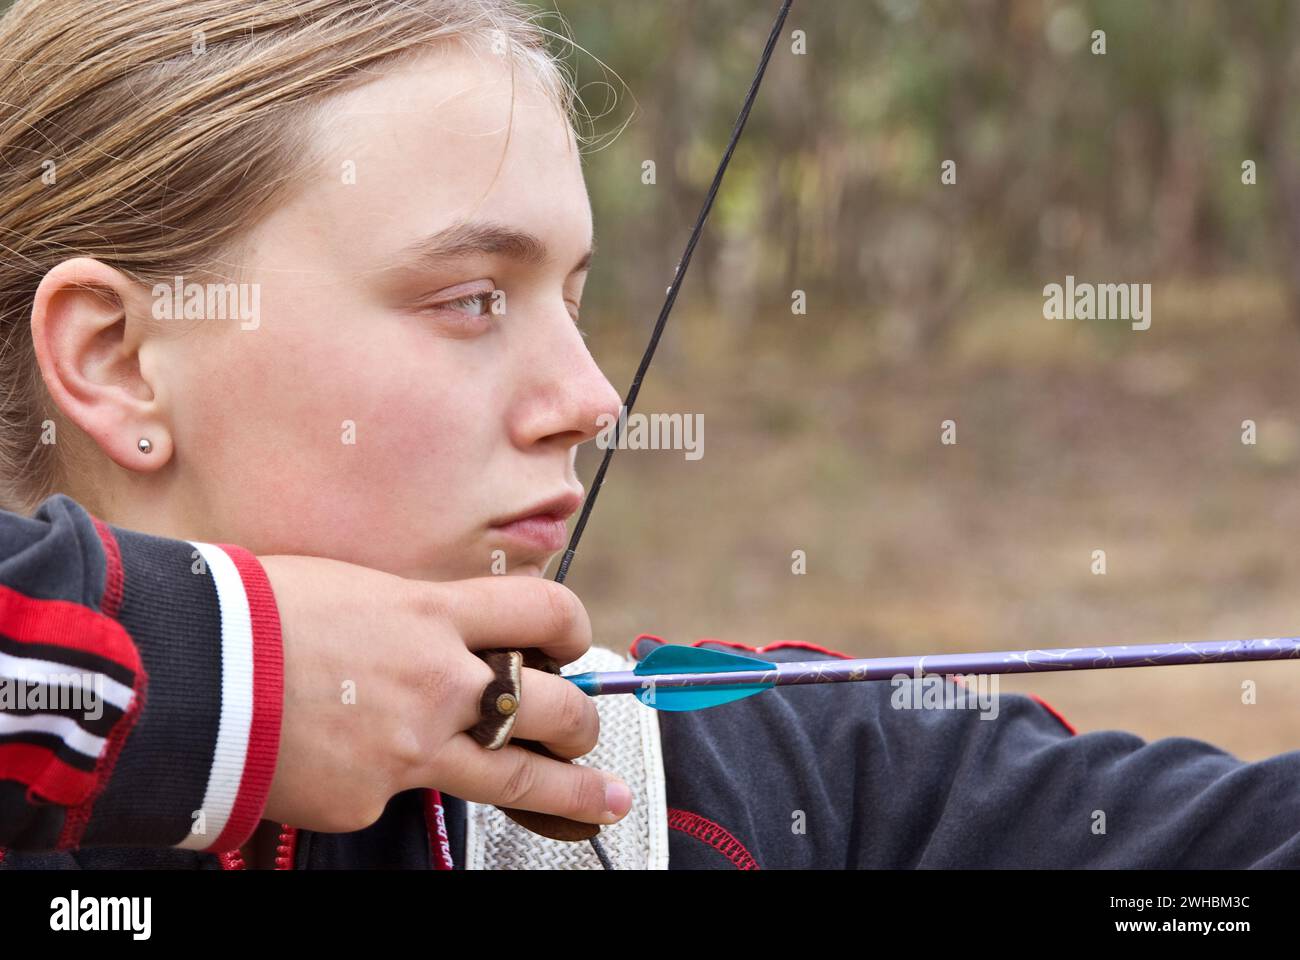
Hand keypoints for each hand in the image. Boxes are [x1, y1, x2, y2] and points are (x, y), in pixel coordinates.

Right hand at [256, 555, 631, 832]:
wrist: (186, 670)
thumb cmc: (255, 614)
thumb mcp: (355, 589)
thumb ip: (415, 619)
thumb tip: (445, 640)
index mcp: (434, 614)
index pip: (543, 610)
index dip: (570, 627)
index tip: (571, 643)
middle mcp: (439, 682)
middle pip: (553, 707)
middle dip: (581, 722)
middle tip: (584, 730)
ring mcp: (410, 749)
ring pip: (519, 778)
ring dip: (571, 791)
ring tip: (603, 801)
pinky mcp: (369, 799)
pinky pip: (400, 796)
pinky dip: (386, 784)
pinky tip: (350, 766)